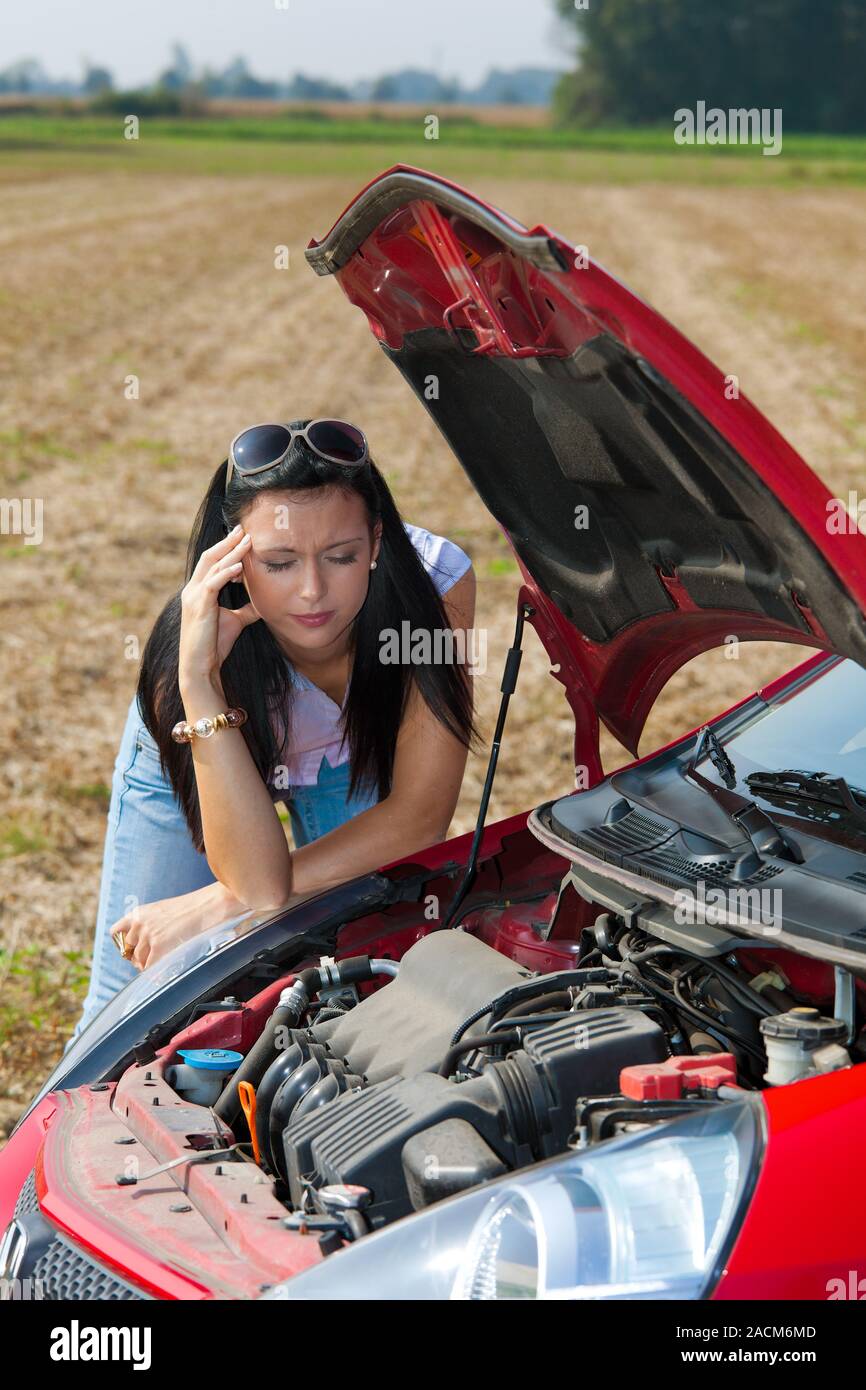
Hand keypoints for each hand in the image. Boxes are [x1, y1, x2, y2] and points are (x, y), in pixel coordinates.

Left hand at [109, 883, 247, 970]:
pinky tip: (161, 973)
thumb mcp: (162, 911)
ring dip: (147, 965)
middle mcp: (139, 923)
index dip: (124, 944)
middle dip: (137, 957)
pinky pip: (149, 967)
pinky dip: (154, 973)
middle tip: (148, 961)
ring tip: (159, 966)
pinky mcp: (159, 945)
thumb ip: (149, 924)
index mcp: (138, 913)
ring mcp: (148, 934)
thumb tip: (144, 943)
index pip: (116, 932)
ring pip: (138, 960)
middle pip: (127, 950)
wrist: (206, 906)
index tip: (132, 950)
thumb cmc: (190, 908)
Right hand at [178, 523, 260, 689]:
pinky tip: (240, 566)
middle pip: (211, 557)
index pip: (213, 561)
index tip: (243, 535)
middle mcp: (193, 589)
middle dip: (228, 542)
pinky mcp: (199, 606)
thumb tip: (263, 602)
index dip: (227, 547)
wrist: (200, 666)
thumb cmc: (215, 645)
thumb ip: (247, 609)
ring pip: (213, 566)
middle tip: (244, 528)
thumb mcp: (235, 621)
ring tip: (247, 540)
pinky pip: (212, 584)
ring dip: (231, 552)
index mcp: (199, 590)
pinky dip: (226, 573)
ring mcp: (194, 597)